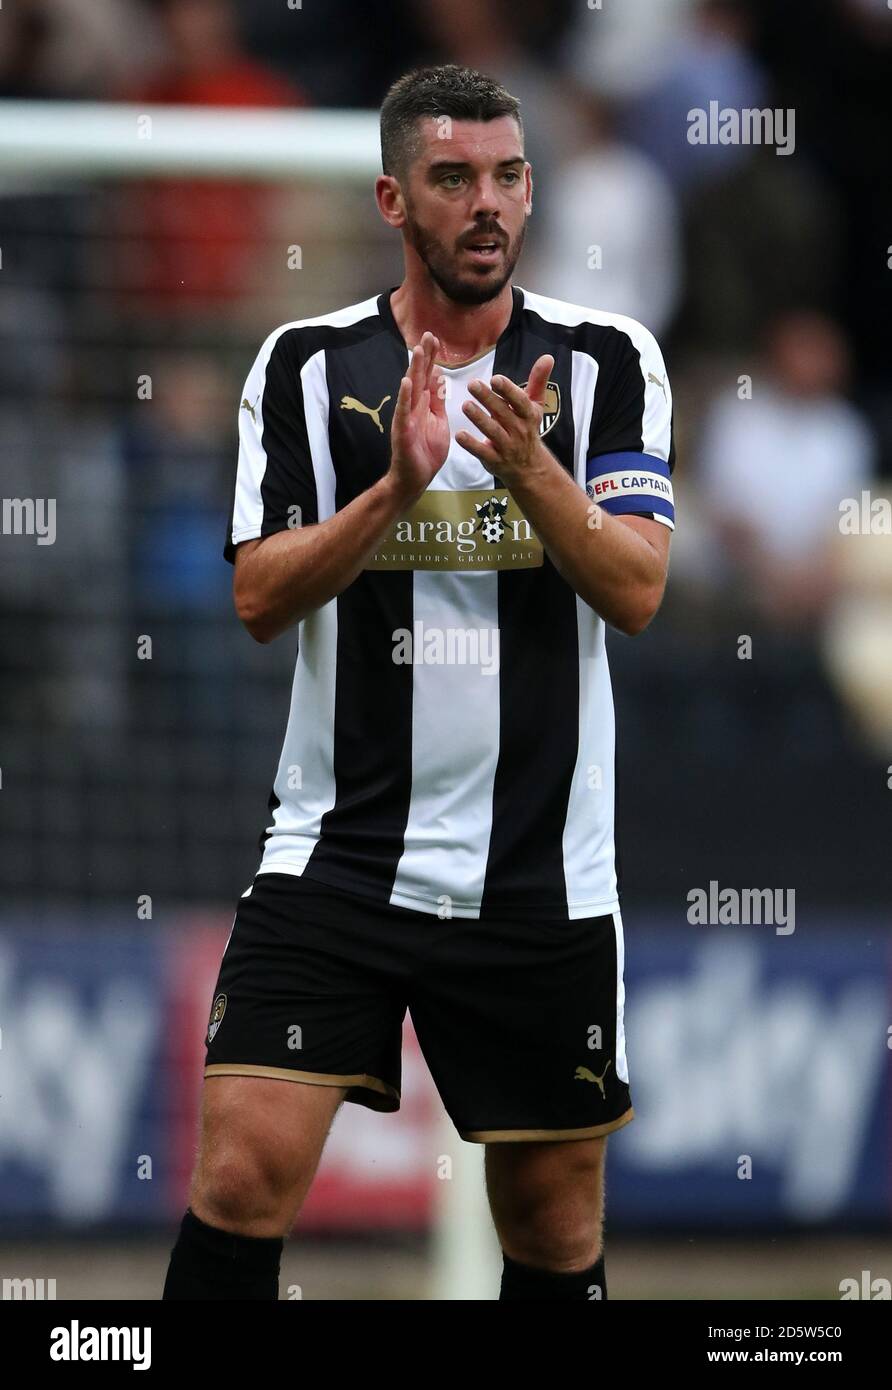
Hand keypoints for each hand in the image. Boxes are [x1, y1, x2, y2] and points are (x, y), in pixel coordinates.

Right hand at [388, 331, 449, 501]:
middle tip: (429, 334)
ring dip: (414, 369)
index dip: (432, 358)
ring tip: (418, 350)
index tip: (436, 339)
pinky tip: (406, 382)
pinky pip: (403, 411)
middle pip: (419, 376)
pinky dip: (405, 397)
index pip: (428, 376)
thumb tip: (438, 376)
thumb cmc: (426, 452)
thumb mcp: (439, 422)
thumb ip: (437, 400)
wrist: (415, 478)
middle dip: (424, 356)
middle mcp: (413, 406)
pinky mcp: (402, 430)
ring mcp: (406, 417)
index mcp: (424, 404)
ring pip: (410, 389)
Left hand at [455, 353, 555, 485]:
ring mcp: (507, 447)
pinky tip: (460, 435)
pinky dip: (472, 445)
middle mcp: (519, 430)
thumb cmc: (528, 428)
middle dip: (488, 399)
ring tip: (465, 405)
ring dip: (479, 419)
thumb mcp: (536, 405)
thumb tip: (548, 356)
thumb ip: (538, 380)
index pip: (520, 401)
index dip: (508, 390)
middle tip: (472, 384)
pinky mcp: (495, 460)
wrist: (530, 467)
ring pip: (493, 432)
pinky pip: (483, 452)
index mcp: (528, 415)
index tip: (495, 379)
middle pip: (503, 413)